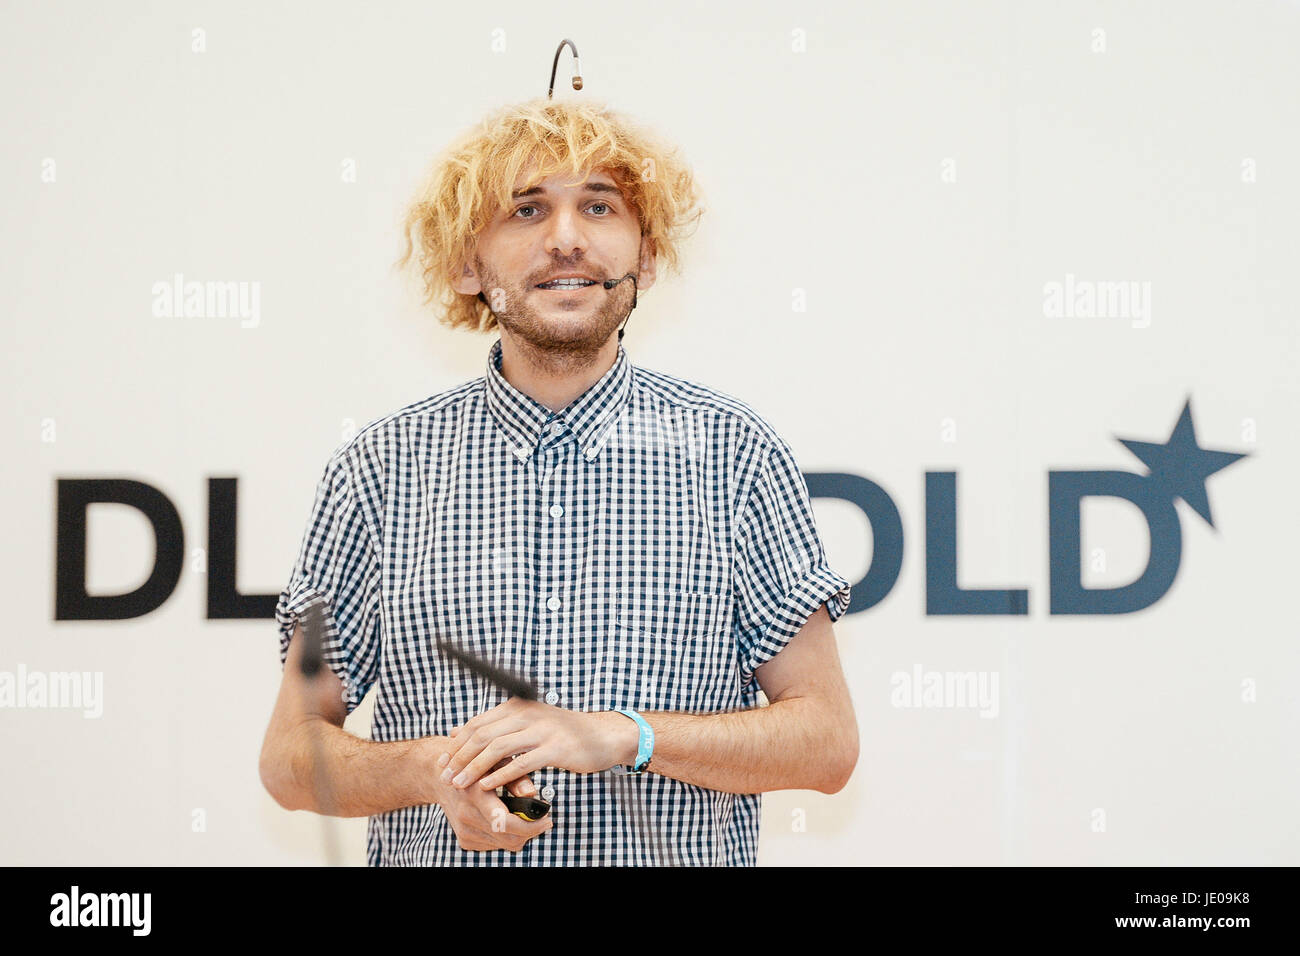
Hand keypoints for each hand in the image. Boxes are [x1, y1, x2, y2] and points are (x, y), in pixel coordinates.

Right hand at [433, 745, 551, 852]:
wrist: (440, 775)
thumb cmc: (473, 762)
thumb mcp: (495, 760)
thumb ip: (514, 775)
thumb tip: (531, 792)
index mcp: (473, 792)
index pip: (503, 821)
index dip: (529, 824)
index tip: (547, 820)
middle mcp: (466, 814)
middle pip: (507, 837)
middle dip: (531, 831)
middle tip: (544, 820)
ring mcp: (463, 829)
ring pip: (503, 844)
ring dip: (520, 834)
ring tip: (527, 817)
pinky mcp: (463, 839)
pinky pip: (494, 844)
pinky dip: (506, 836)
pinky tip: (508, 820)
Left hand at [437, 699, 636, 791]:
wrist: (602, 735)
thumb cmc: (564, 733)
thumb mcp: (530, 723)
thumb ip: (498, 727)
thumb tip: (460, 732)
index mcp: (518, 706)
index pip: (478, 723)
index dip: (457, 743)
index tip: (443, 760)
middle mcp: (527, 714)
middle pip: (483, 734)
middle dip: (460, 757)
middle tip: (446, 775)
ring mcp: (542, 730)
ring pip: (498, 748)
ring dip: (475, 768)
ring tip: (460, 783)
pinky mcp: (555, 749)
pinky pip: (521, 763)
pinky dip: (500, 775)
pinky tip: (487, 786)